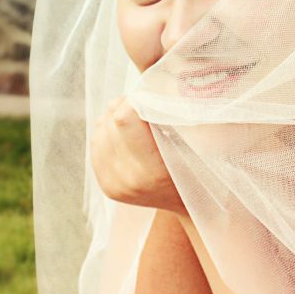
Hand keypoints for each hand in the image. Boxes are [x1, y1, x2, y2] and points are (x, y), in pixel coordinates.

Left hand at [90, 96, 186, 215]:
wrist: (191, 203)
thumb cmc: (198, 165)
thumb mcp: (193, 141)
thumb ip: (170, 118)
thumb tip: (146, 90)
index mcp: (153, 169)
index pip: (124, 119)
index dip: (135, 101)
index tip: (147, 97)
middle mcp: (129, 179)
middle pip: (109, 122)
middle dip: (123, 106)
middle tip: (140, 102)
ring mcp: (115, 185)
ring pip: (99, 132)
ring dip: (112, 118)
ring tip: (131, 115)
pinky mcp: (107, 186)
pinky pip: (95, 146)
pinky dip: (106, 133)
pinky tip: (122, 131)